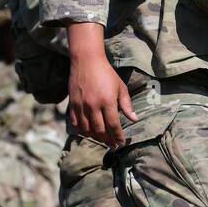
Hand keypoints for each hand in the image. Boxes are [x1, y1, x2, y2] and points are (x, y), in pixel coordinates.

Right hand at [67, 34, 136, 148]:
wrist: (87, 61)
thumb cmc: (107, 74)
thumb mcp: (121, 87)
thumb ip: (127, 105)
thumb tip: (134, 119)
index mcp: (107, 101)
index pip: (113, 125)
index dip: (118, 136)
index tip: (122, 143)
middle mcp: (93, 105)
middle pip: (100, 130)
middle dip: (108, 140)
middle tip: (113, 145)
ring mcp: (81, 106)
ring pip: (87, 129)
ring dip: (96, 138)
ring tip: (103, 140)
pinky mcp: (72, 104)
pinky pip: (76, 123)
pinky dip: (82, 131)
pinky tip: (89, 132)